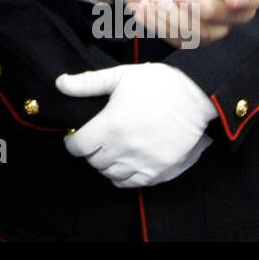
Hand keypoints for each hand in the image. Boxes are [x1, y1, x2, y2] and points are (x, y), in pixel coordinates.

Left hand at [56, 63, 214, 186]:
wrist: (198, 97)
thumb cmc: (159, 83)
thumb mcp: (121, 76)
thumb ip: (88, 83)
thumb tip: (60, 83)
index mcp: (111, 126)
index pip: (79, 147)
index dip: (73, 142)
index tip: (75, 137)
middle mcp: (124, 149)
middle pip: (94, 162)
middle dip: (90, 152)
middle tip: (95, 141)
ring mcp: (143, 163)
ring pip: (112, 175)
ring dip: (106, 165)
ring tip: (110, 152)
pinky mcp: (160, 171)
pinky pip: (133, 184)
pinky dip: (124, 177)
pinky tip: (126, 164)